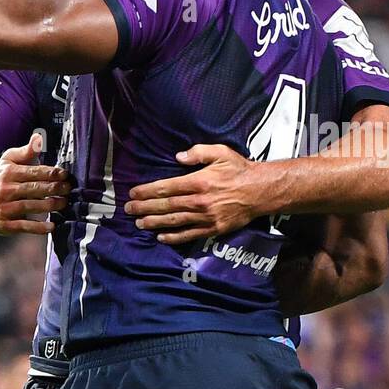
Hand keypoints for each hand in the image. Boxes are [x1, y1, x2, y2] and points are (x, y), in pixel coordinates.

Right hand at [0, 132, 69, 235]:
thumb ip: (25, 152)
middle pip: (34, 189)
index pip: (33, 172)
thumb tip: (38, 137)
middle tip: (68, 189)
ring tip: (64, 203)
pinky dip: (37, 227)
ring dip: (49, 205)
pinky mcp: (5, 225)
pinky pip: (23, 226)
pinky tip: (51, 226)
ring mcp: (5, 208)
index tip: (65, 174)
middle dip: (54, 189)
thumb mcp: (6, 162)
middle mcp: (6, 190)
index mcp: (8, 174)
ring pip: (30, 206)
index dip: (51, 173)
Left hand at [125, 145, 269, 243]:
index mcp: (199, 181)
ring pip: (174, 221)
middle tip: (128, 210)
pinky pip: (189, 234)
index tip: (133, 193)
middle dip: (145, 208)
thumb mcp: (221, 152)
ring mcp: (206, 217)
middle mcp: (199, 201)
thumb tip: (178, 156)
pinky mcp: (213, 229)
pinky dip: (174, 237)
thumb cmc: (239, 169)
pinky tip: (161, 236)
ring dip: (154, 223)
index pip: (166, 187)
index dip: (147, 191)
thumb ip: (198, 152)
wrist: (260, 191)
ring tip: (139, 223)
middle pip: (166, 206)